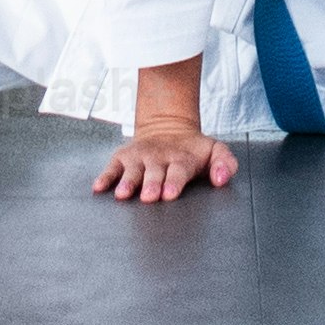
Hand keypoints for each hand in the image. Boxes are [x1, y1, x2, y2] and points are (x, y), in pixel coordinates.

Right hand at [91, 122, 234, 205]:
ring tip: (122, 195)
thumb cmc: (193, 151)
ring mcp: (140, 157)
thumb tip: (221, 179)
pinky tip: (99, 187)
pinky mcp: (124, 157)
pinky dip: (105, 177)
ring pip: (133, 171)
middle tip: (149, 197)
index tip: (170, 193)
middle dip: (152, 184)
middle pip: (154, 173)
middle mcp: (159, 158)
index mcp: (182, 159)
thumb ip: (225, 164)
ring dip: (128, 183)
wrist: (169, 128)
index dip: (174, 182)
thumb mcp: (216, 151)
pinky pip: (112, 167)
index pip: (178, 170)